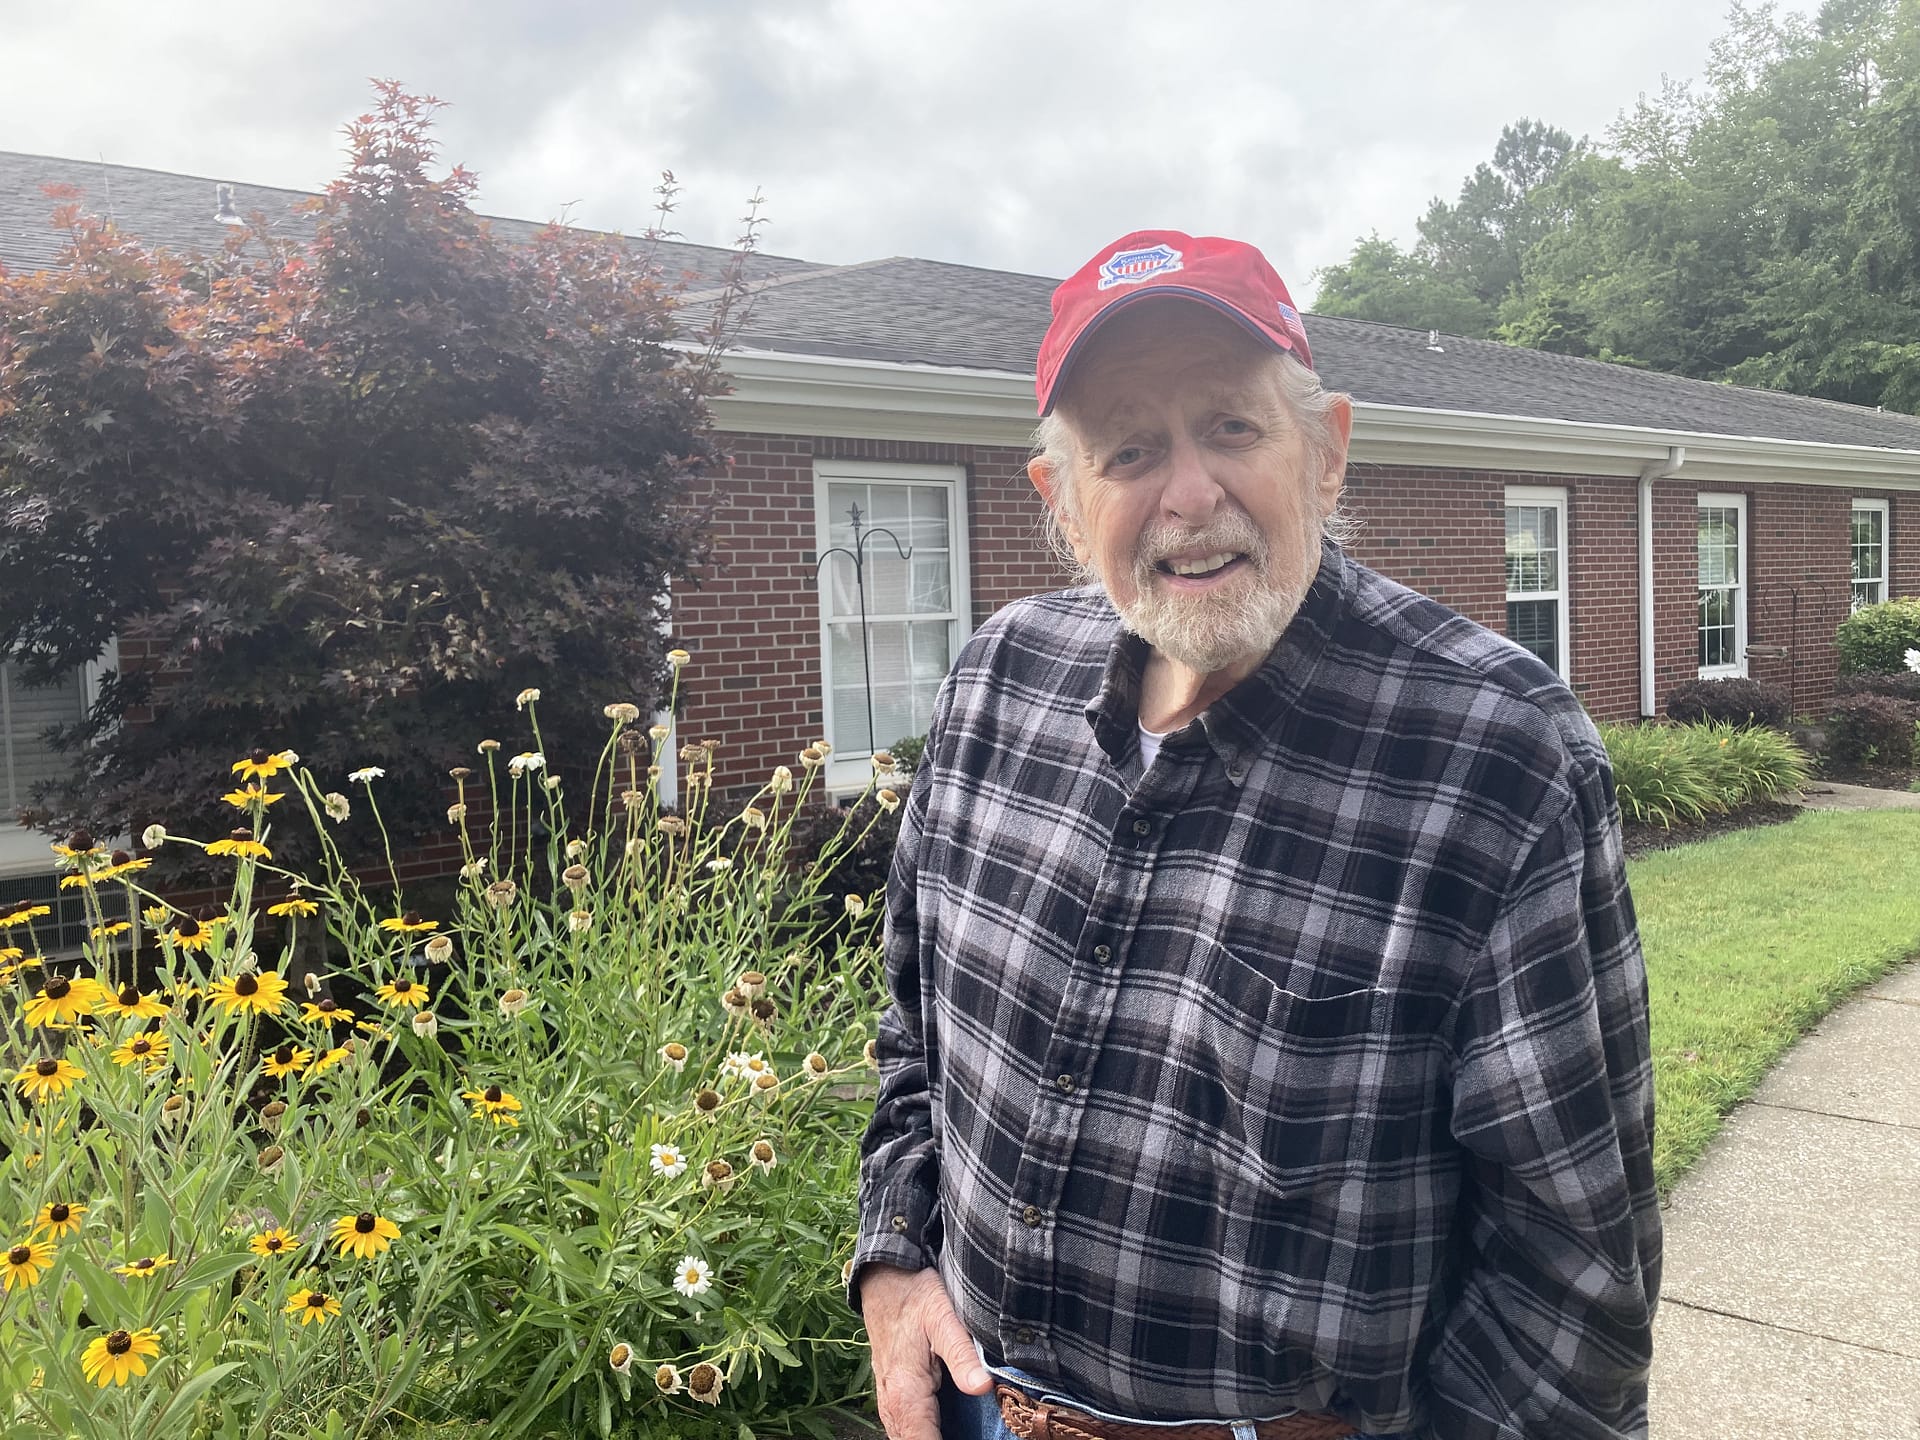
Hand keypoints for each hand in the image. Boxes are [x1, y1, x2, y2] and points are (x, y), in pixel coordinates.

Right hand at [861, 1263, 993, 1439]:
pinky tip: (940, 1431)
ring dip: (930, 1439)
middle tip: (976, 1437)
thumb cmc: (914, 1295)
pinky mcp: (890, 1394)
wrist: (884, 1278)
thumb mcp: (943, 1316)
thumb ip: (962, 1354)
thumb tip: (983, 1387)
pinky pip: (903, 1428)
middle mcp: (891, 1402)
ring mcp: (888, 1400)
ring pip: (905, 1439)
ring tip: (963, 1433)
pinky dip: (920, 1435)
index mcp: (905, 1391)